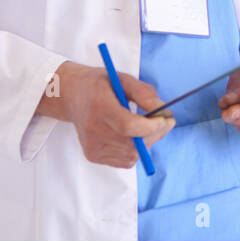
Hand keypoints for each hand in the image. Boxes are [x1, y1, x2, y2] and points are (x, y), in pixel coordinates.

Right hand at [55, 62, 174, 168]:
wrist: (72, 96)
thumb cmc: (101, 86)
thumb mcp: (123, 79)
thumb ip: (144, 93)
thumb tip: (165, 112)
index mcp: (99, 106)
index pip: (128, 126)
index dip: (151, 126)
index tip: (167, 119)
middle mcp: (92, 129)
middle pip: (132, 144)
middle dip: (155, 135)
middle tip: (165, 122)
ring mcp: (91, 145)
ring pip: (131, 155)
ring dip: (147, 143)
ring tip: (147, 127)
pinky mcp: (92, 155)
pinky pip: (124, 161)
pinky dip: (135, 151)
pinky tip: (131, 136)